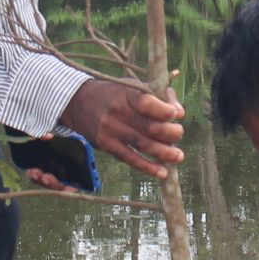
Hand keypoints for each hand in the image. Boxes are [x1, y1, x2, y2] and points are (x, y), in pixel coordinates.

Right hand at [61, 77, 184, 180]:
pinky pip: (130, 158)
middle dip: (170, 133)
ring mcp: (110, 130)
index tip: (176, 114)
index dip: (164, 110)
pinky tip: (162, 172)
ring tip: (178, 156)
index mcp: (125, 94)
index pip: (146, 102)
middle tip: (179, 134)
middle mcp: (117, 112)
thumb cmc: (113, 94)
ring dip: (164, 153)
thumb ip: (157, 97)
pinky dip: (147, 167)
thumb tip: (179, 113)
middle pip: (148, 127)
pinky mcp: (106, 145)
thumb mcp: (132, 87)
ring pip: (142, 145)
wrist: (78, 103)